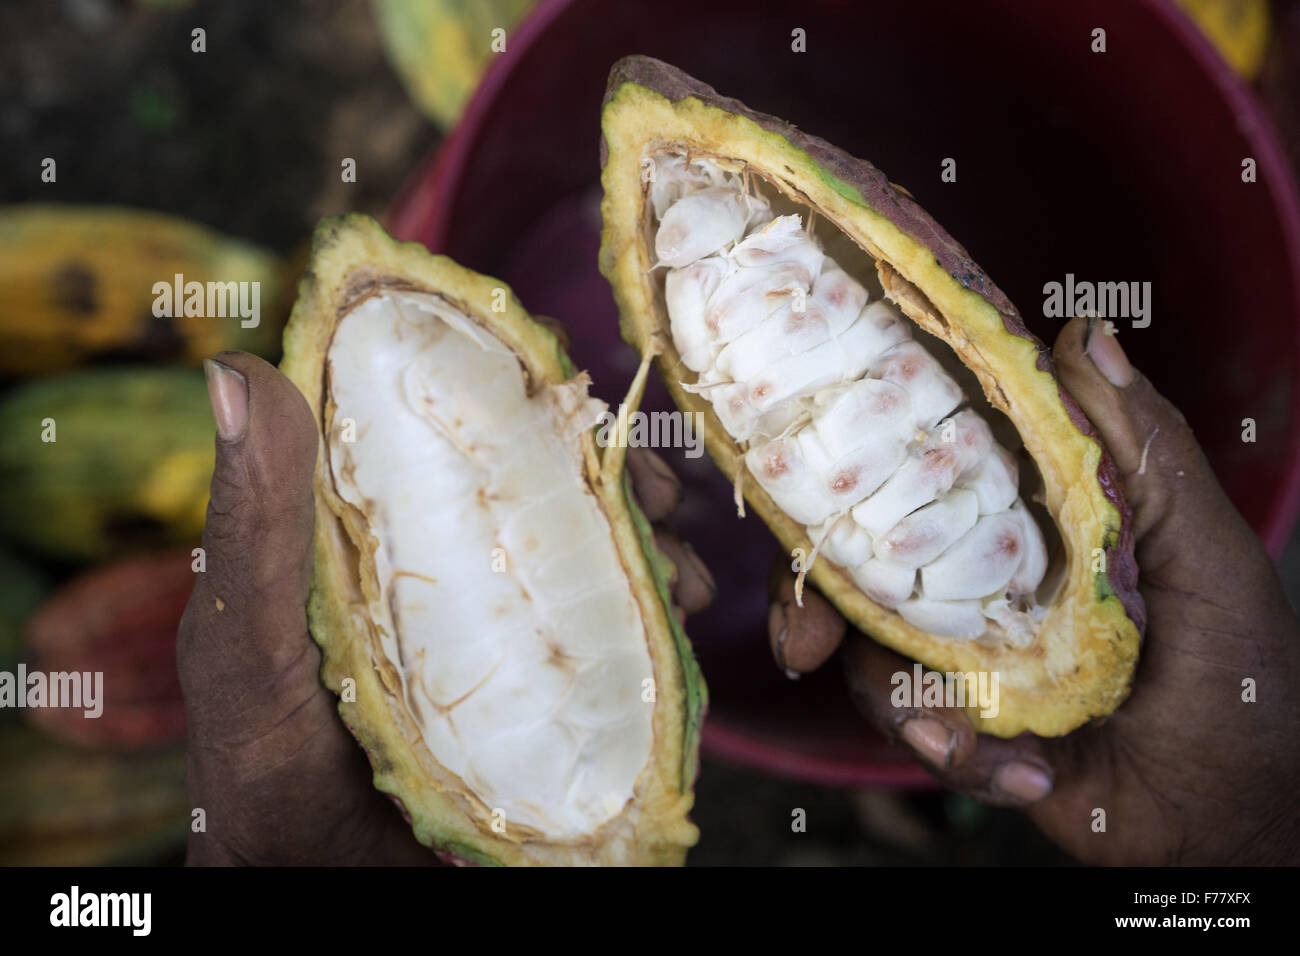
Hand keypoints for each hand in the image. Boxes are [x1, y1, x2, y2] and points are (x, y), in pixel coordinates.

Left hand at [178, 351, 713, 864]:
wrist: (319, 880)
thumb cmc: (262, 760)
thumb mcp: (244, 637)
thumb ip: (253, 519)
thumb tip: (234, 372)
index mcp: (371, 516)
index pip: (448, 414)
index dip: (517, 381)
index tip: (573, 389)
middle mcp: (444, 551)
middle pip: (543, 473)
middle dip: (614, 467)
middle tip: (658, 492)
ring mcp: (497, 615)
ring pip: (591, 541)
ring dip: (651, 537)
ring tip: (684, 574)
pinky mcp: (540, 680)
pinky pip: (612, 625)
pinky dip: (656, 608)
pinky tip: (679, 617)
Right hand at [767, 316, 1299, 863]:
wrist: (1231, 819)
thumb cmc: (1241, 676)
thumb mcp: (1206, 552)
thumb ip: (1147, 450)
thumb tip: (1087, 334)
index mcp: (1029, 523)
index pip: (926, 476)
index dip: (860, 467)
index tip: (804, 472)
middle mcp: (982, 583)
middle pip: (862, 571)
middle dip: (812, 606)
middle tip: (798, 643)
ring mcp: (969, 660)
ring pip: (873, 660)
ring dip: (905, 707)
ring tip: (958, 739)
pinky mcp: (968, 730)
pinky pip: (921, 734)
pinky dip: (963, 756)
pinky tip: (1028, 775)